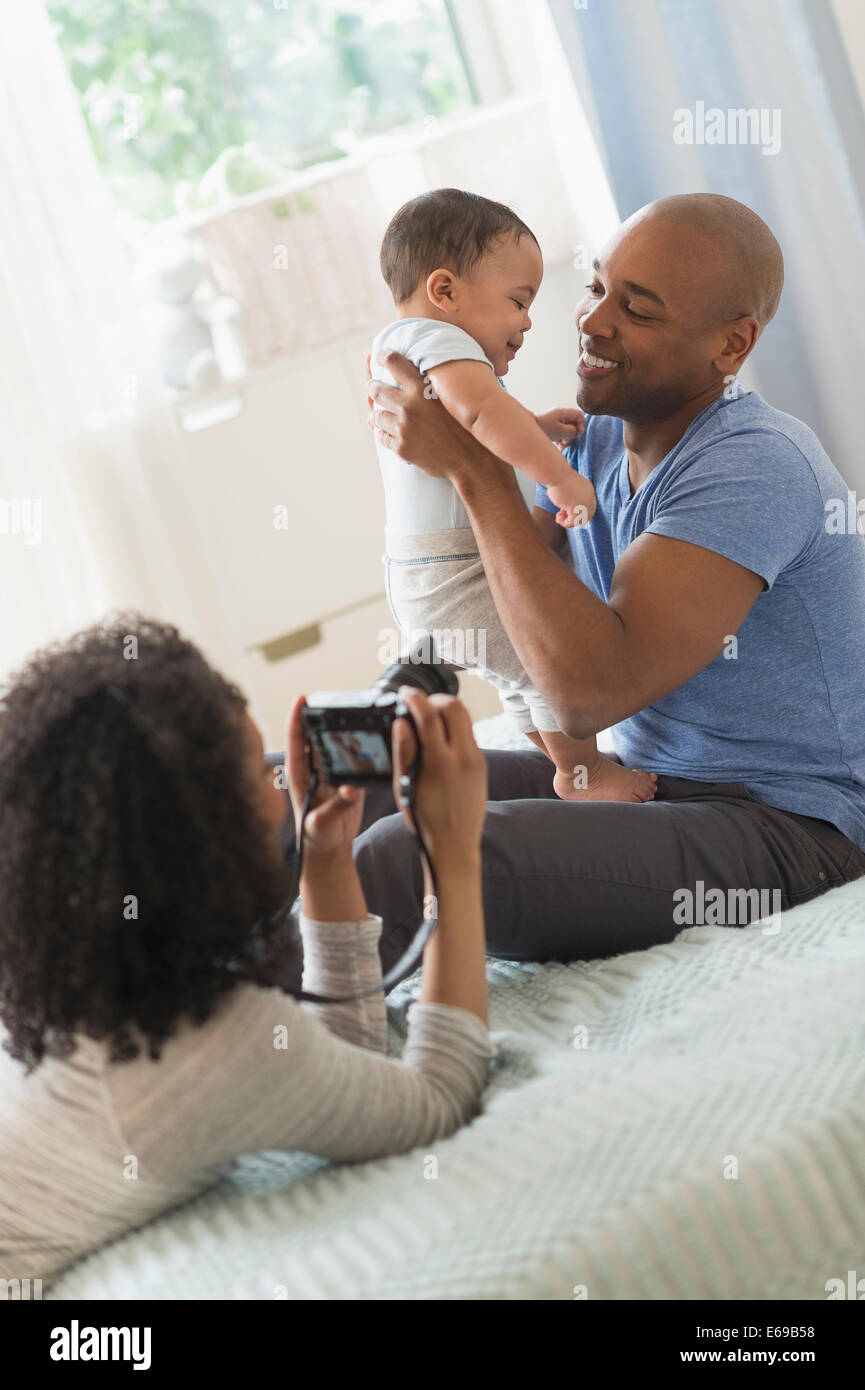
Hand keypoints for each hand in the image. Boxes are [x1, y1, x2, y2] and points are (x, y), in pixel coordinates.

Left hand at [286, 695, 364, 858]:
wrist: (330, 847)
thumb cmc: (316, 836)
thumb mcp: (320, 824)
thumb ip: (335, 807)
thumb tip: (350, 789)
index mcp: (299, 773)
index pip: (295, 739)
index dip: (297, 717)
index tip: (301, 698)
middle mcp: (313, 767)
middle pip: (316, 733)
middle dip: (323, 715)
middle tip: (335, 698)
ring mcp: (330, 769)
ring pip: (336, 740)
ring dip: (343, 727)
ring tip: (356, 712)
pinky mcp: (347, 775)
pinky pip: (353, 754)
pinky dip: (360, 743)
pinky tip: (369, 733)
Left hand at [366, 350, 489, 483]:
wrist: (471, 460)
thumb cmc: (465, 426)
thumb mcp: (452, 398)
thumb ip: (432, 384)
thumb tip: (416, 372)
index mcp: (422, 389)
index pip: (393, 362)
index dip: (382, 357)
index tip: (377, 357)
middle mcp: (409, 406)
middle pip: (376, 390)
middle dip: (373, 388)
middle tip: (374, 387)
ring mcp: (403, 428)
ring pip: (376, 416)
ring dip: (379, 414)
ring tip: (383, 414)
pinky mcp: (401, 448)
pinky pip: (381, 436)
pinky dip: (383, 433)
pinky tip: (390, 432)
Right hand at [391, 687, 486, 865]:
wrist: (454, 845)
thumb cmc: (424, 820)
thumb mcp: (405, 787)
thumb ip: (404, 752)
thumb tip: (401, 722)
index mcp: (440, 763)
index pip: (429, 716)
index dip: (415, 698)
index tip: (404, 692)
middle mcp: (463, 758)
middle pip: (455, 707)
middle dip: (435, 699)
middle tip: (418, 704)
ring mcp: (476, 760)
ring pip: (465, 718)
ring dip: (446, 711)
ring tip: (427, 720)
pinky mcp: (482, 765)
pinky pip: (469, 735)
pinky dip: (453, 728)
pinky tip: (439, 740)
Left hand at [536, 407, 586, 446]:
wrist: (527, 432)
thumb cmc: (544, 429)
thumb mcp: (561, 431)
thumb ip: (572, 430)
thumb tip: (577, 431)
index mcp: (562, 412)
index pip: (579, 414)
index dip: (582, 424)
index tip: (578, 433)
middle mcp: (560, 415)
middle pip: (574, 423)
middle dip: (573, 434)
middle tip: (567, 441)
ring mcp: (556, 421)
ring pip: (568, 429)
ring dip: (567, 438)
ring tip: (561, 445)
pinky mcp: (553, 428)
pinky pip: (562, 432)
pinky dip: (561, 439)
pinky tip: (558, 444)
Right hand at [547, 473, 596, 526]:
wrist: (556, 473)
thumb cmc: (557, 478)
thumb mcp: (568, 488)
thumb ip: (572, 497)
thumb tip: (567, 509)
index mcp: (589, 490)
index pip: (589, 506)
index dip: (578, 511)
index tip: (565, 510)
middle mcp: (590, 497)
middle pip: (588, 515)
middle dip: (575, 518)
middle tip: (562, 515)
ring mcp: (585, 503)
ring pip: (581, 520)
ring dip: (568, 521)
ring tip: (559, 517)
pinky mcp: (578, 508)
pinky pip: (572, 522)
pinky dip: (564, 523)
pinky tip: (558, 517)